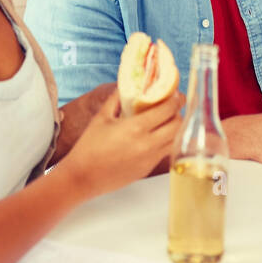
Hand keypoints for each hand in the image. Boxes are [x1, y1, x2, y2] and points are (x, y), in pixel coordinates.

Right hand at [59, 91, 182, 197]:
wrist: (83, 177)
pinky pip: (165, 152)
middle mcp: (147, 144)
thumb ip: (117, 99)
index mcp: (136, 128)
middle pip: (177, 125)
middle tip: (173, 107)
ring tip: (167, 121)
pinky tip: (157, 136)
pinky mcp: (148, 169)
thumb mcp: (102, 118)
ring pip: (175, 140)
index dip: (175, 100)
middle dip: (178, 113)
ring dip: (175, 129)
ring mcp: (150, 159)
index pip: (167, 110)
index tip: (176, 94)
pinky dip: (166, 142)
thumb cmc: (89, 147)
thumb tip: (127, 86)